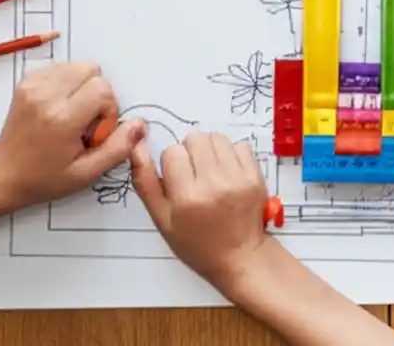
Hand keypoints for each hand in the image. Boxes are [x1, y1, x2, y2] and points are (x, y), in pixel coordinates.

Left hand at [0, 62, 145, 211]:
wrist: (2, 173)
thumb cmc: (44, 178)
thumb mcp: (86, 173)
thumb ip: (118, 148)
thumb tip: (140, 124)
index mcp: (61, 119)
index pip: (103, 89)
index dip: (108, 109)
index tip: (95, 131)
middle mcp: (45, 95)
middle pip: (91, 69)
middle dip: (97, 93)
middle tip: (85, 121)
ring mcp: (33, 85)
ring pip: (77, 66)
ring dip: (82, 86)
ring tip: (72, 113)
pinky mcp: (26, 81)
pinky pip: (61, 68)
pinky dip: (67, 83)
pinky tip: (60, 106)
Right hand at [130, 131, 269, 293]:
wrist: (239, 256)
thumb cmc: (196, 242)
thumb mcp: (162, 219)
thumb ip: (146, 182)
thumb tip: (137, 147)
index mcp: (187, 197)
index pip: (173, 152)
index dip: (172, 163)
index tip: (178, 180)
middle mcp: (213, 184)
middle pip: (196, 138)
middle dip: (191, 152)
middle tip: (195, 173)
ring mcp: (238, 179)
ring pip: (217, 138)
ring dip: (211, 150)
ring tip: (211, 172)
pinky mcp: (256, 177)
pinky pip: (240, 146)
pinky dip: (232, 154)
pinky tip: (228, 173)